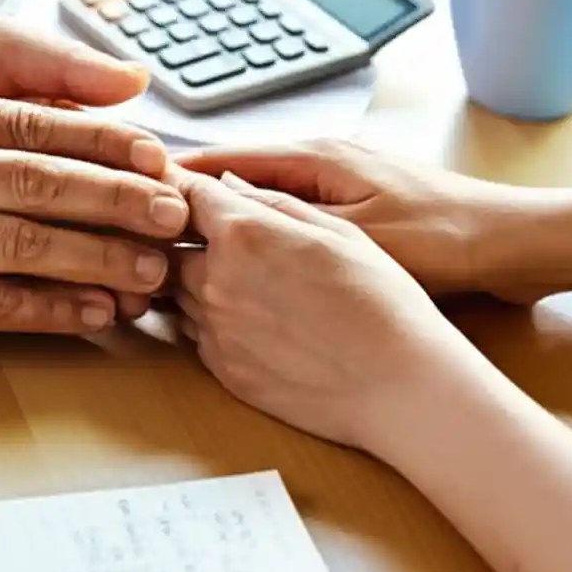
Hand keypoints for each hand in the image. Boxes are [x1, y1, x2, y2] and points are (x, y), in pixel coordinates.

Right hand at [0, 94, 187, 340]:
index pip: (32, 125)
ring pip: (23, 244)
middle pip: (40, 182)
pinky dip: (50, 310)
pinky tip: (97, 314)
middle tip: (173, 213)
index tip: (157, 157)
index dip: (101, 142)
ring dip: (96, 258)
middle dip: (116, 199)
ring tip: (152, 271)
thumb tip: (59, 134)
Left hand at [171, 170, 468, 448]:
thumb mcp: (339, 230)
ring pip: (182, 293)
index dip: (187, 188)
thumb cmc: (381, 301)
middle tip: (227, 242)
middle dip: (191, 240)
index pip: (189, 196)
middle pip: (173, 247)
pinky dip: (214, 321)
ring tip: (253, 286)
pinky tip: (258, 322)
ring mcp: (216, 330)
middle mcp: (216, 280)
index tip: (193, 192)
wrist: (398, 385)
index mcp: (244, 234)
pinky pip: (198, 335)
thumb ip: (274, 203)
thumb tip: (230, 186)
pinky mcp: (223, 371)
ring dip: (201, 281)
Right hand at [177, 139, 544, 300]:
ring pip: (262, 200)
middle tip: (144, 229)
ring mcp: (339, 186)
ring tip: (182, 249)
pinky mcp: (356, 212)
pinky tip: (247, 265)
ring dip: (228, 221)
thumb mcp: (353, 234)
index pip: (226, 161)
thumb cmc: (442, 238)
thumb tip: (218, 206)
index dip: (177, 177)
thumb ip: (284, 219)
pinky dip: (263, 236)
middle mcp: (322, 162)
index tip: (133, 192)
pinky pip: (290, 221)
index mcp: (316, 157)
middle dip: (194, 201)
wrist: (512, 245)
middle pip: (238, 178)